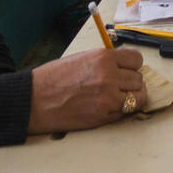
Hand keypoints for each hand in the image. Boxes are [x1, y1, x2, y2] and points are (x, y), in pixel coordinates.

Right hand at [27, 48, 145, 133]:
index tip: (127, 71)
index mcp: (103, 57)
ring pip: (139, 96)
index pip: (136, 60)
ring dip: (131, 98)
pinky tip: (110, 107)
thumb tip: (124, 67)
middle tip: (119, 87)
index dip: (132, 66)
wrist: (34, 100)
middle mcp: (109, 75)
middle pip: (139, 79)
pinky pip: (127, 111)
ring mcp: (109, 97)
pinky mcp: (105, 115)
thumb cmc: (53, 79)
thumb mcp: (81, 59)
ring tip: (118, 98)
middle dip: (131, 83)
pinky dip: (123, 110)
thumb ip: (105, 62)